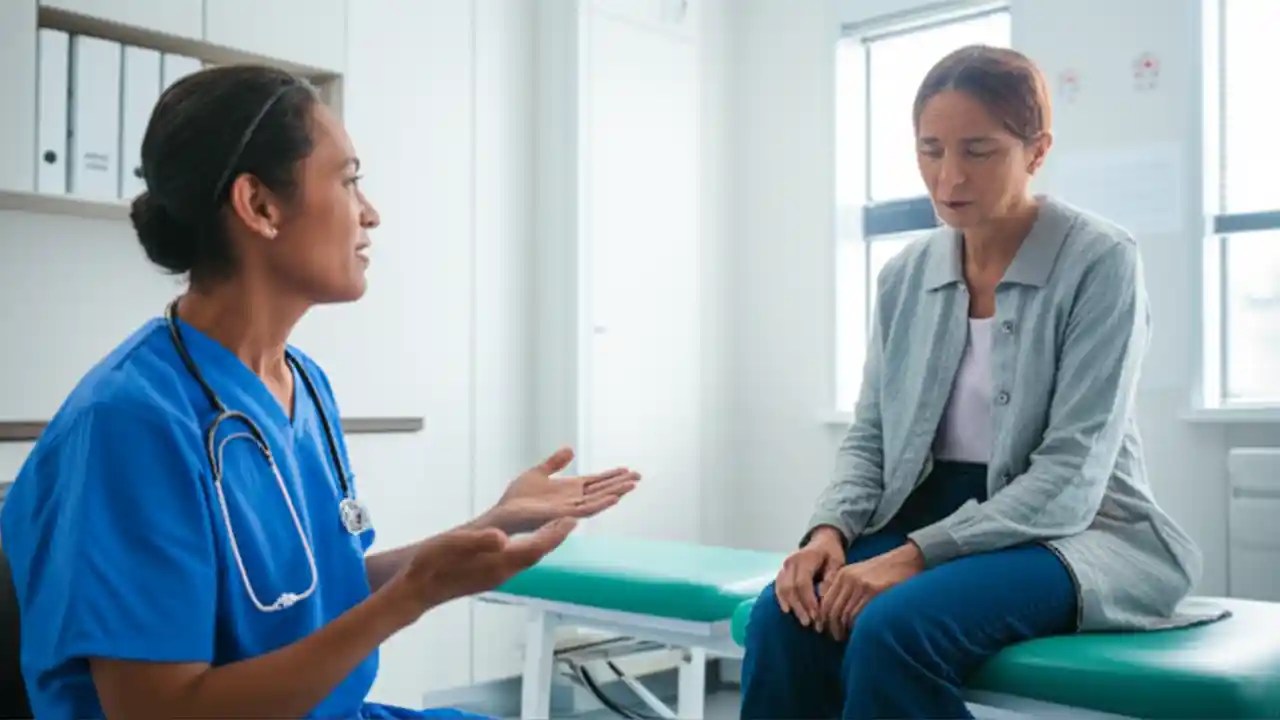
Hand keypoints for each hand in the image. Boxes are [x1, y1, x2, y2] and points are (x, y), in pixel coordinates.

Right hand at [391, 518, 577, 618]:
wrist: (414, 592)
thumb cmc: (429, 567)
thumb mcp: (449, 547)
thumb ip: (476, 541)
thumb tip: (503, 537)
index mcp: (496, 564)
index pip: (535, 548)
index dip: (554, 534)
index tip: (573, 519)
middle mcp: (501, 573)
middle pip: (536, 554)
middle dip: (554, 537)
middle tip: (572, 519)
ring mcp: (495, 577)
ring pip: (527, 559)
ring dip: (543, 544)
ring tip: (555, 527)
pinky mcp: (487, 577)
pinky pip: (516, 562)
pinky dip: (528, 549)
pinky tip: (526, 541)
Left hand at [489, 448, 639, 533]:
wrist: (504, 514)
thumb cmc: (518, 498)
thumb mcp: (538, 473)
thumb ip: (555, 463)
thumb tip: (571, 449)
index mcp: (570, 489)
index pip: (596, 481)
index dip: (611, 476)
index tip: (627, 469)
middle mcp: (574, 499)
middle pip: (602, 489)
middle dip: (620, 483)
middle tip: (639, 476)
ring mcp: (570, 507)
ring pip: (599, 499)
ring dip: (616, 492)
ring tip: (633, 484)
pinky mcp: (564, 514)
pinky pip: (587, 509)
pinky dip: (602, 503)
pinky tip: (614, 497)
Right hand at [775, 526, 845, 630]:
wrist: (821, 542)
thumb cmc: (831, 553)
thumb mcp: (837, 562)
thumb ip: (830, 577)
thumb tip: (823, 596)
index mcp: (805, 557)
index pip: (802, 582)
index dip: (808, 600)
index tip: (817, 615)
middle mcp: (791, 562)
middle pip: (790, 588)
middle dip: (799, 607)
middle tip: (810, 623)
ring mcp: (784, 567)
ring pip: (782, 589)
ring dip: (791, 606)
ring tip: (803, 621)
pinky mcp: (782, 573)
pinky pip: (778, 588)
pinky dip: (782, 600)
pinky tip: (788, 611)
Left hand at [819, 542, 923, 640]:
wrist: (909, 559)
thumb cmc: (886, 572)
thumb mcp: (861, 575)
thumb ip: (847, 589)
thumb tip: (834, 614)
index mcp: (843, 574)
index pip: (826, 602)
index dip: (824, 619)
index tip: (825, 630)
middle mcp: (849, 579)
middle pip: (833, 611)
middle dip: (833, 628)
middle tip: (838, 638)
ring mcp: (862, 585)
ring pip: (845, 616)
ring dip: (846, 630)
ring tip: (850, 637)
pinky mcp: (875, 591)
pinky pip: (860, 616)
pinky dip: (859, 627)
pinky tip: (862, 631)